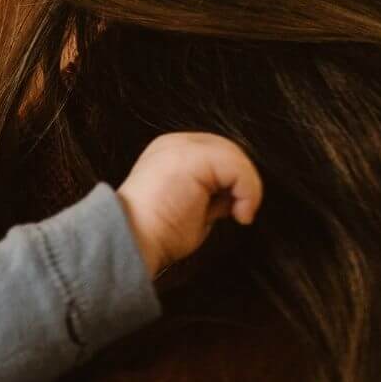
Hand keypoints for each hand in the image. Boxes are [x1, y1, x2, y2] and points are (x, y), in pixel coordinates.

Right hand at [116, 132, 262, 274]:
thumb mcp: (189, 206)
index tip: (227, 211)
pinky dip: (248, 193)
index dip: (230, 182)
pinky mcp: (194, 156)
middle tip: (236, 213)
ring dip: (246, 190)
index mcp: (169, 153)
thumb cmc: (155, 234)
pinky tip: (238, 214)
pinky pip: (239, 168)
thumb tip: (235, 196)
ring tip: (237, 214)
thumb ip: (211, 192)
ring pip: (236, 157)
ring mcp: (182, 146)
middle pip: (229, 151)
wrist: (132, 238)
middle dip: (239, 183)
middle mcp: (175, 143)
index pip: (217, 155)